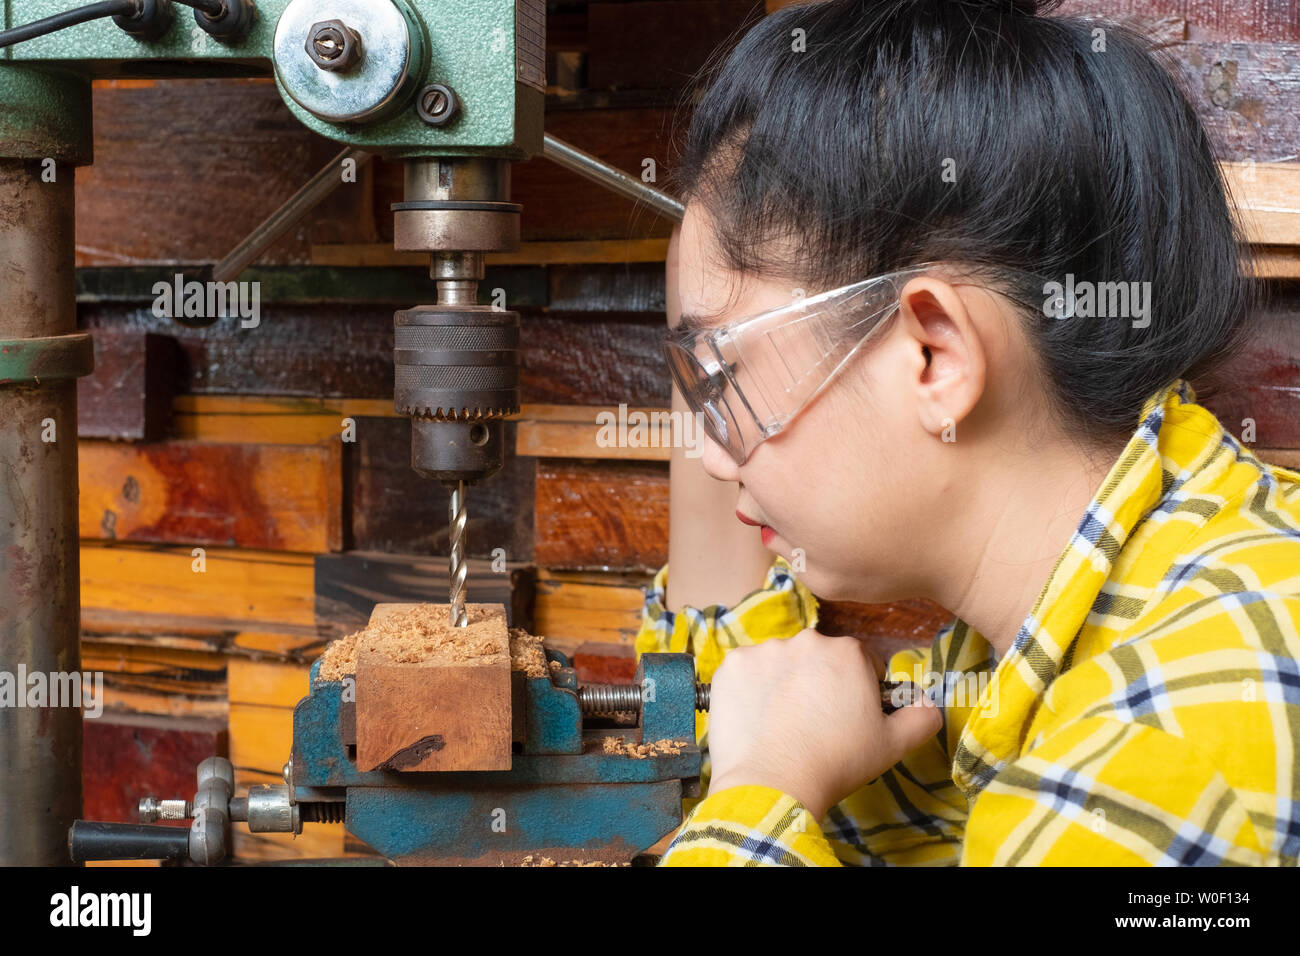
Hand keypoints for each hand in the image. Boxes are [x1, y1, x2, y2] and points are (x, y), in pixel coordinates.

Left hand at [705, 628, 942, 820]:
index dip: (857, 691)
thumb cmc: (836, 763)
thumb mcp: (892, 744)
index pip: (858, 663)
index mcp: (846, 652)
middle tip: (815, 724)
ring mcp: (763, 651)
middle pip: (817, 660)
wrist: (774, 784)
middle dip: (819, 684)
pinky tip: (757, 719)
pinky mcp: (731, 666)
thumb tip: (928, 704)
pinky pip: (745, 672)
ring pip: (780, 664)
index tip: (847, 717)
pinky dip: (750, 691)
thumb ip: (921, 717)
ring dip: (783, 684)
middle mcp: (805, 640)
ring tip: (783, 725)